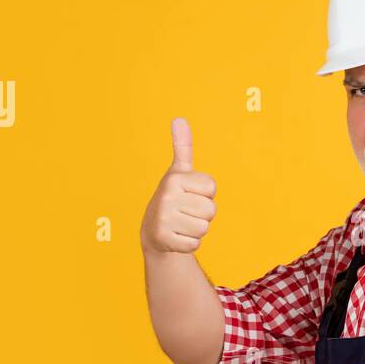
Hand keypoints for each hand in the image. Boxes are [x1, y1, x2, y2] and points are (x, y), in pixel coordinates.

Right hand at [140, 118, 216, 254]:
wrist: (153, 230)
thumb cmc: (173, 197)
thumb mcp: (178, 171)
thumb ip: (182, 146)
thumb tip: (179, 119)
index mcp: (174, 178)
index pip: (212, 189)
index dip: (205, 195)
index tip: (190, 194)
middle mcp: (167, 197)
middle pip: (211, 210)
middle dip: (202, 214)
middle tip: (185, 212)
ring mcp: (164, 219)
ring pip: (204, 228)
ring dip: (196, 229)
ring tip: (181, 223)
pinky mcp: (164, 240)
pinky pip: (195, 244)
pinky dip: (189, 243)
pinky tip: (176, 236)